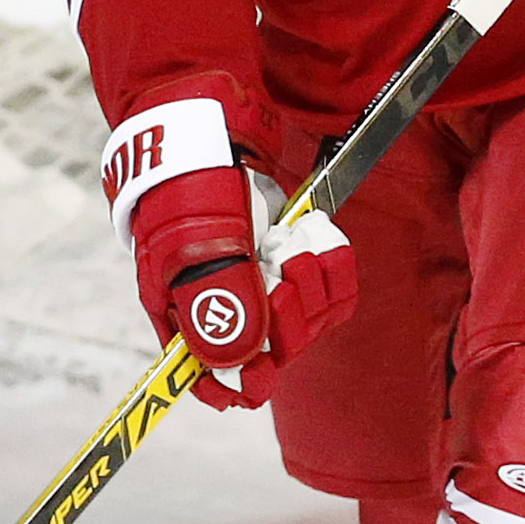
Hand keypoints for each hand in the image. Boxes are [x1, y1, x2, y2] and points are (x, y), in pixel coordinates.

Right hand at [116, 122, 357, 411]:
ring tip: (284, 240)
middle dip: (286, 314)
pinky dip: (333, 263)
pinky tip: (311, 235)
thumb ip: (221, 303)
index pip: (212, 379)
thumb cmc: (192, 191)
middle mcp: (229, 312)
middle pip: (276, 355)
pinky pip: (338, 294)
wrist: (216, 137)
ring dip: (308, 279)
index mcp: (186, 317)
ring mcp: (268, 292)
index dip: (237, 385)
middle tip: (274, 268)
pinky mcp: (301, 270)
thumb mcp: (199, 244)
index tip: (257, 377)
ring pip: (312, 325)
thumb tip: (240, 364)